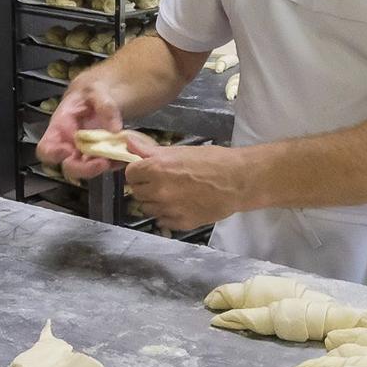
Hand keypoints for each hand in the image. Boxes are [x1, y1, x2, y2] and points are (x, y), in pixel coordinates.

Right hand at [35, 83, 125, 180]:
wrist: (104, 93)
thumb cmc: (91, 90)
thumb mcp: (97, 90)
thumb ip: (105, 106)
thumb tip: (114, 129)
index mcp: (60, 127)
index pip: (46, 147)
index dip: (53, 154)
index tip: (68, 152)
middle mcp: (70, 144)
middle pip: (69, 166)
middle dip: (85, 169)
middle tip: (102, 163)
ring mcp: (85, 152)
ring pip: (89, 169)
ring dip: (103, 167)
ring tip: (119, 157)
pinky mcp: (100, 154)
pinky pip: (105, 164)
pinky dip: (116, 162)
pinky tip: (125, 154)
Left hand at [125, 141, 248, 231]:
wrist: (238, 181)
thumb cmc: (213, 161)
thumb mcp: (180, 150)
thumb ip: (150, 150)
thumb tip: (128, 143)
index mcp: (157, 169)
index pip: (130, 174)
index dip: (138, 171)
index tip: (147, 170)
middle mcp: (159, 191)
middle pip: (137, 192)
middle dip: (146, 186)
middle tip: (162, 181)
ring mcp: (169, 209)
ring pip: (147, 208)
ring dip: (155, 202)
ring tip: (173, 194)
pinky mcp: (180, 223)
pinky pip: (162, 221)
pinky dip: (167, 214)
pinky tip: (180, 205)